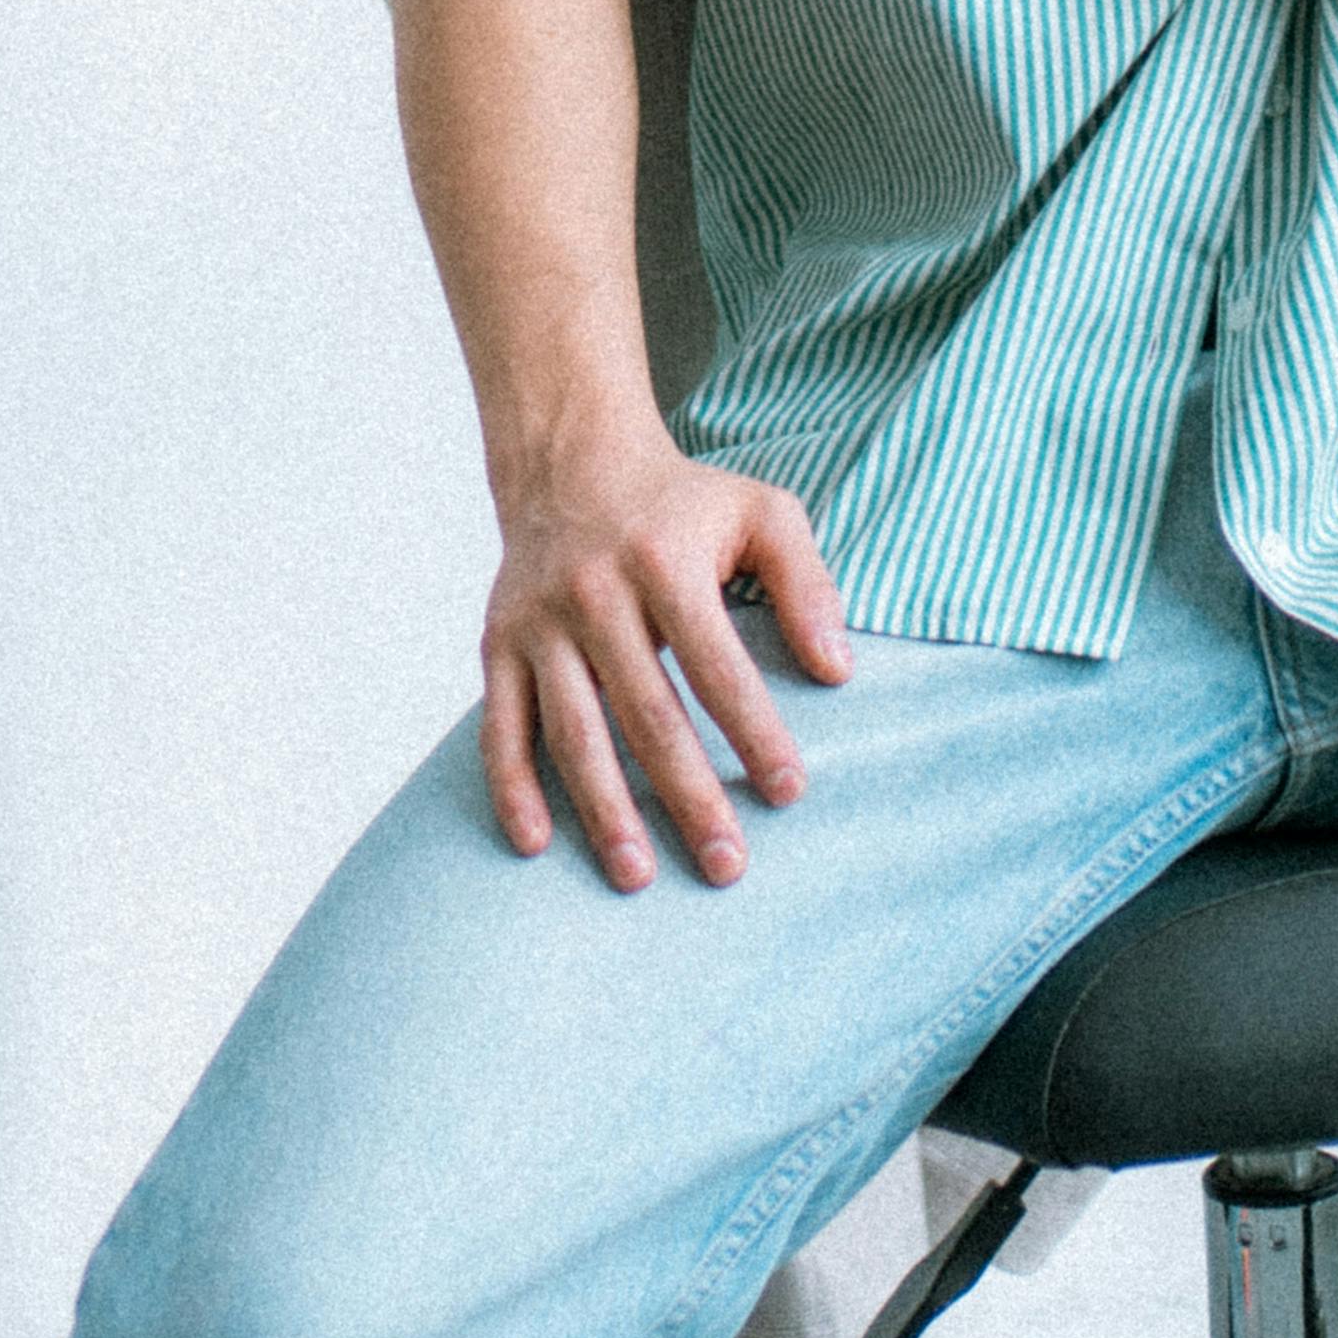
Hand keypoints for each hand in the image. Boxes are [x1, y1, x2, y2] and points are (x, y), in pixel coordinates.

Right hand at [480, 416, 851, 892]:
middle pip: (648, 714)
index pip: (718, 665)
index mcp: (665, 562)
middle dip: (689, 796)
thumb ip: (807, 583)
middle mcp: (596, 594)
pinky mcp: (498, 645)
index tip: (790, 792)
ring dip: (605, 811)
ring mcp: (541, 624)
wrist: (571, 461)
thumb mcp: (762, 511)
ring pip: (574, 732)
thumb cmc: (683, 502)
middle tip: (727, 866)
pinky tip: (535, 845)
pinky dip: (512, 788)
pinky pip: (501, 727)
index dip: (755, 731)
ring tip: (639, 876)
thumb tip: (838, 671)